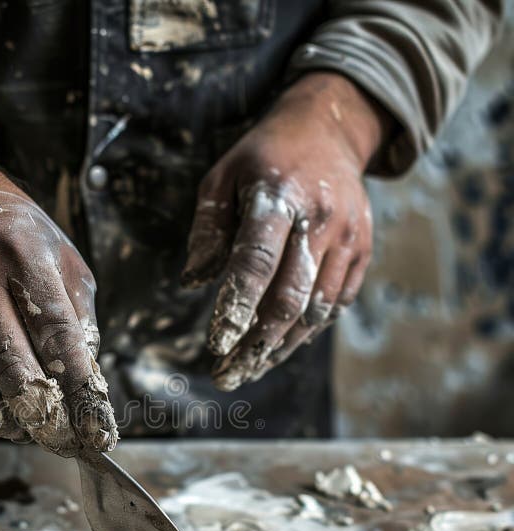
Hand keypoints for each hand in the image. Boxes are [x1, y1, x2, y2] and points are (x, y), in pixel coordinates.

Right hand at [0, 176, 116, 454]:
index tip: (95, 429)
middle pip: (10, 364)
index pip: (59, 336)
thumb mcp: (64, 259)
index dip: (80, 389)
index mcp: (26, 259)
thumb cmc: (20, 236)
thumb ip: (79, 316)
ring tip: (22, 431)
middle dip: (39, 414)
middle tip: (59, 441)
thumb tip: (88, 381)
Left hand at [182, 72, 388, 389]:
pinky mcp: (363, 251)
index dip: (235, 308)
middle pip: (288, 299)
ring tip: (248, 368)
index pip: (256, 263)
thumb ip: (207, 230)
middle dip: (255, 344)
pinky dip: (308, 331)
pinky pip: (336, 304)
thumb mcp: (222, 177)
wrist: (331, 130)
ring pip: (315, 310)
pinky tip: (280, 346)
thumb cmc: (263, 157)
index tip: (216, 344)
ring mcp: (347, 238)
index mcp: (278, 197)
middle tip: (226, 374)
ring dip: (280, 347)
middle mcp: (319, 220)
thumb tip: (192, 283)